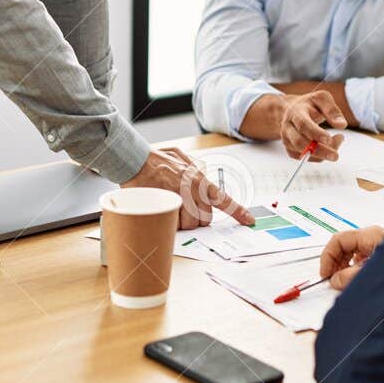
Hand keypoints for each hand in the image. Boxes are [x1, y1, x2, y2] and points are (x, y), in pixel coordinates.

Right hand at [123, 147, 253, 228]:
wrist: (134, 159)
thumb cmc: (155, 159)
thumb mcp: (180, 158)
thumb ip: (193, 168)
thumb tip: (201, 172)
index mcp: (199, 180)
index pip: (223, 199)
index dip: (238, 211)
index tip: (249, 220)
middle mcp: (193, 189)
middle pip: (204, 219)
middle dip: (195, 219)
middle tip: (182, 210)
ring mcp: (179, 198)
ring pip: (188, 224)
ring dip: (180, 223)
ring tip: (170, 209)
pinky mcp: (166, 205)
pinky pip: (173, 224)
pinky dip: (168, 223)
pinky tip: (162, 211)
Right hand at [279, 91, 346, 160]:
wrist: (292, 109)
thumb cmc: (310, 104)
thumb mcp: (322, 99)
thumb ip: (332, 110)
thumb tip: (342, 125)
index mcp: (296, 112)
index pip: (303, 124)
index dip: (315, 133)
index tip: (329, 138)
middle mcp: (288, 127)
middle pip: (299, 142)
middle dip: (319, 150)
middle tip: (336, 156)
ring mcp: (287, 139)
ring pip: (301, 153)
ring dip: (321, 154)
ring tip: (336, 145)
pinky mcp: (290, 149)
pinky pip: (304, 158)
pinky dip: (318, 157)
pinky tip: (328, 148)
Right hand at [319, 225, 383, 289]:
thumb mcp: (371, 272)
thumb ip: (350, 277)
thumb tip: (335, 280)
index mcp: (369, 235)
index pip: (338, 240)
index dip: (327, 257)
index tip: (325, 273)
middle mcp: (373, 237)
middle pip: (344, 246)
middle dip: (335, 263)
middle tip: (332, 279)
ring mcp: (379, 245)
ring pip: (353, 253)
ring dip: (344, 267)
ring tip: (343, 281)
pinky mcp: (383, 254)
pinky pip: (362, 259)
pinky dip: (355, 269)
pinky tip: (355, 278)